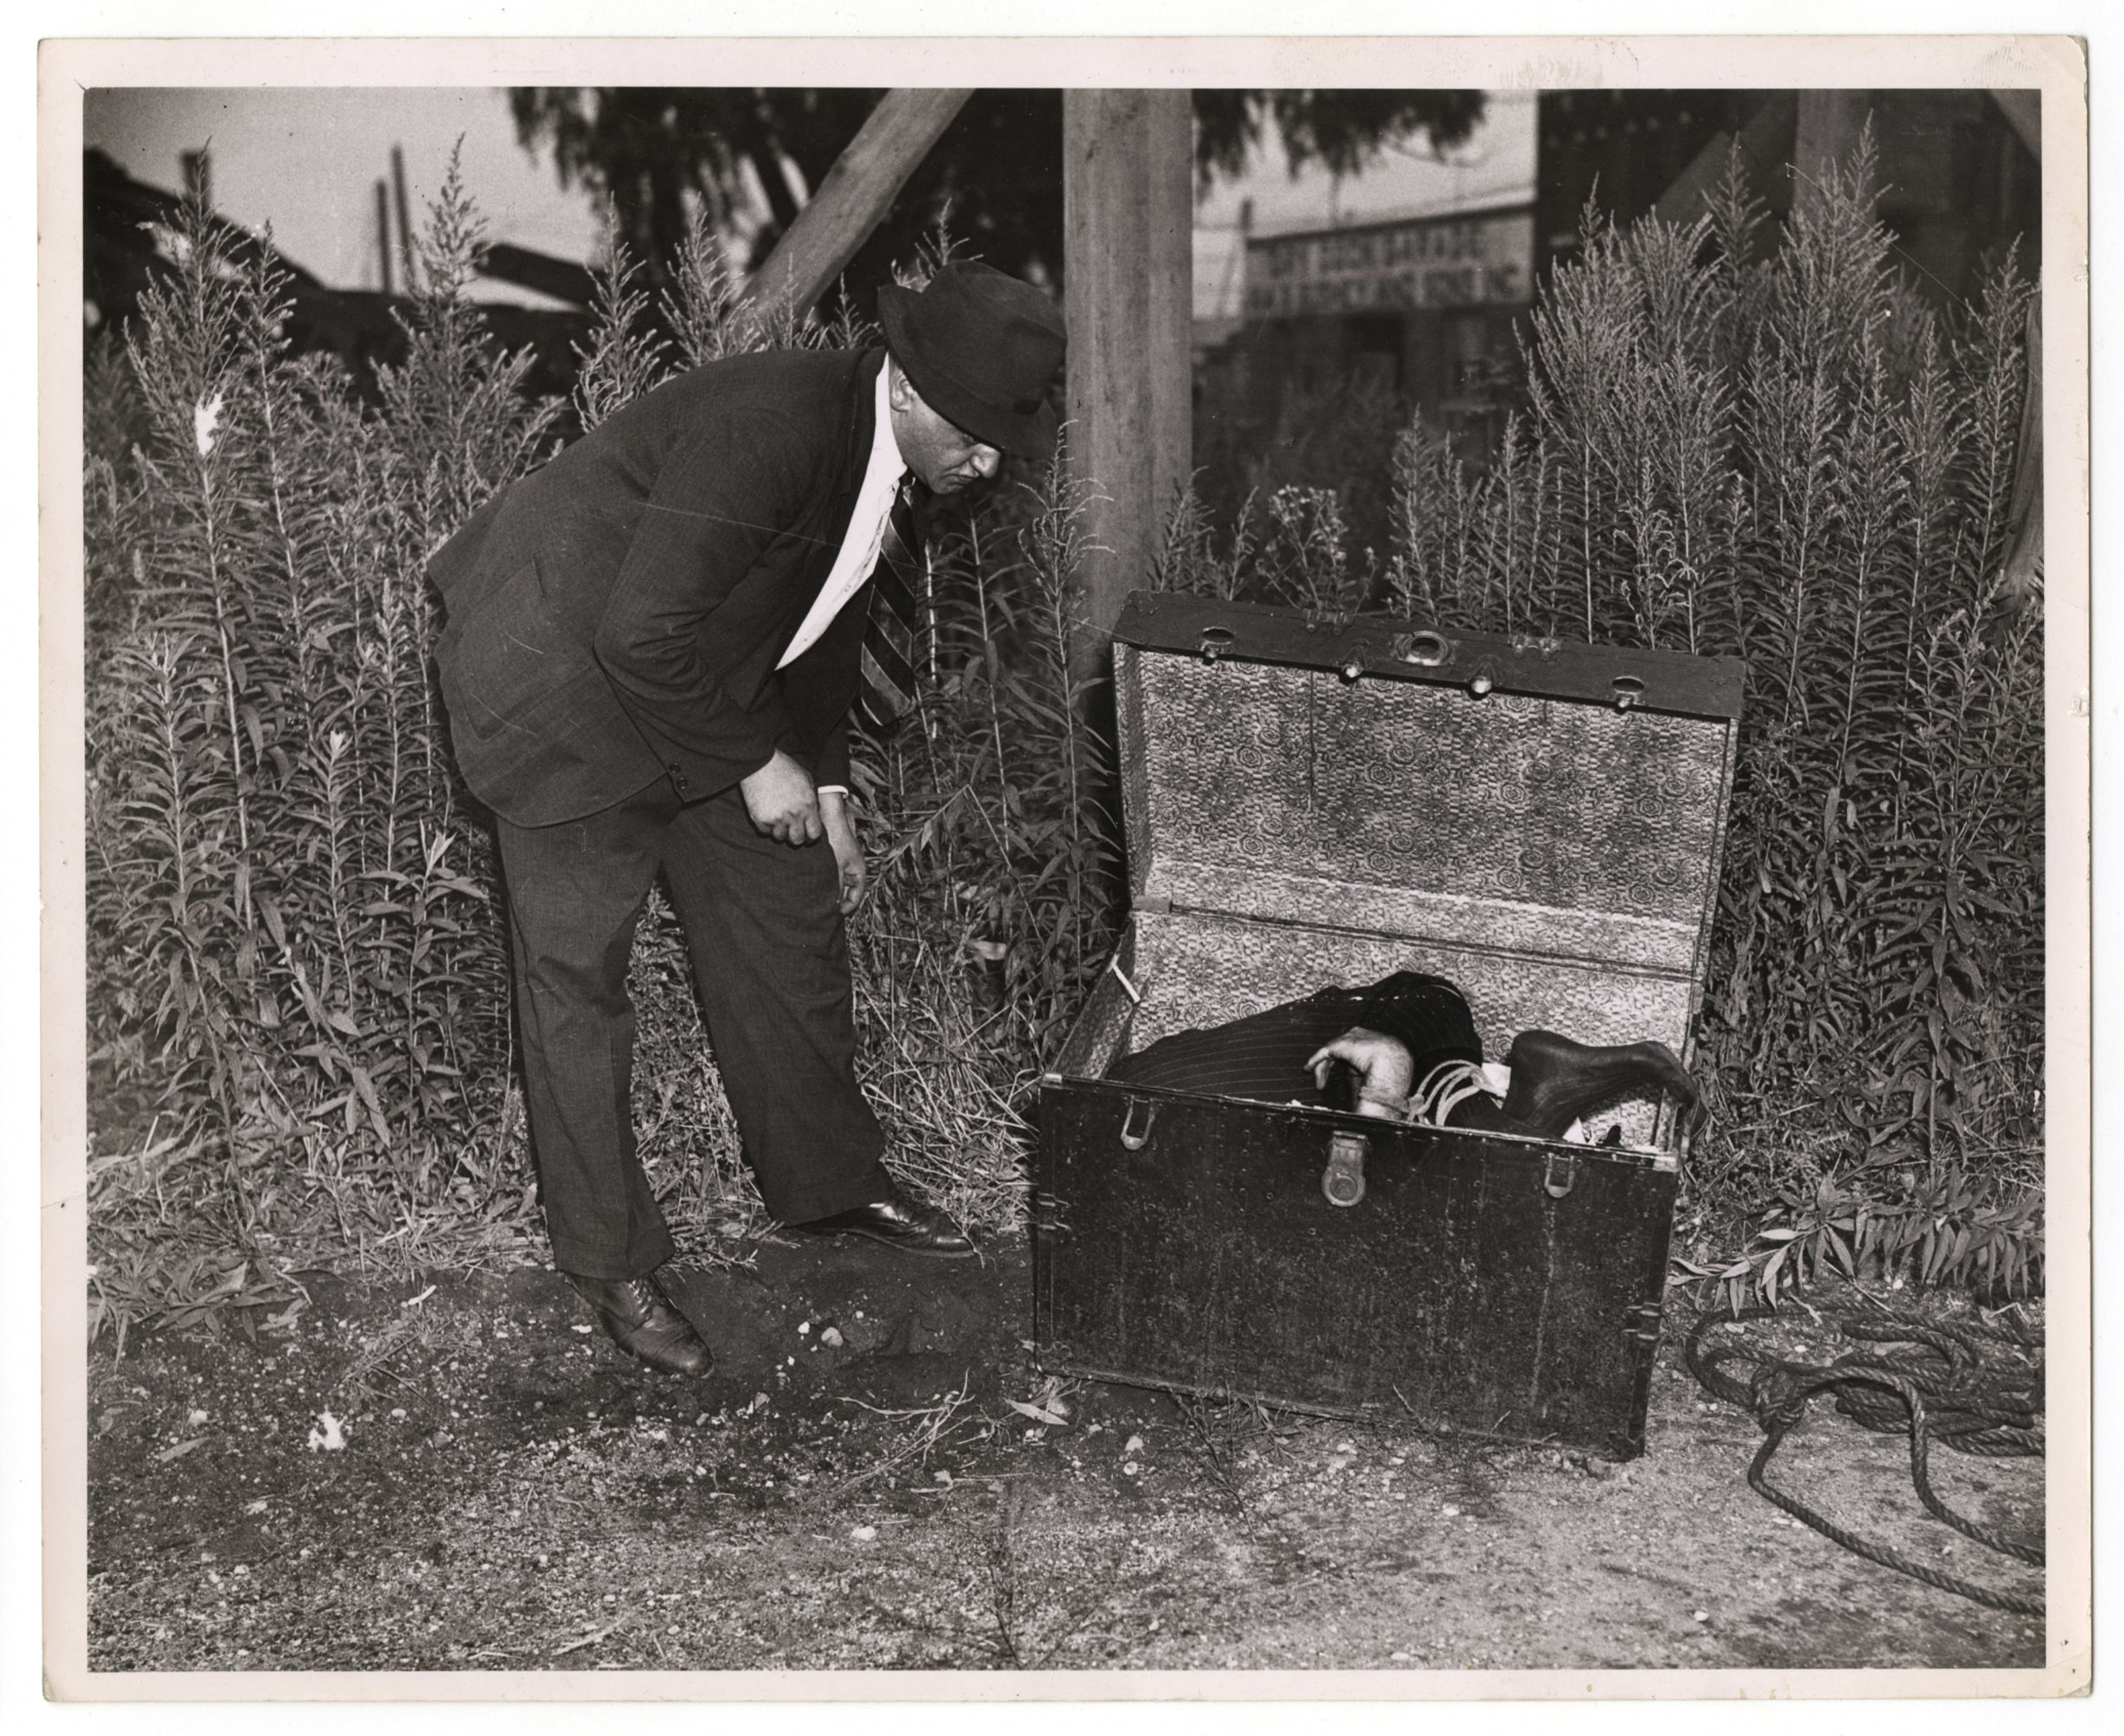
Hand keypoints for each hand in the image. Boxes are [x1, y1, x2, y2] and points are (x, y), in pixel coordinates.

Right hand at [739, 750, 821, 845]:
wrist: (759, 762)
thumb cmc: (784, 767)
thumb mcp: (807, 779)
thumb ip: (813, 798)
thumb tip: (815, 813)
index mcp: (808, 806)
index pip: (814, 834)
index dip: (811, 834)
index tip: (807, 832)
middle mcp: (793, 816)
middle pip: (797, 840)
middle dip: (796, 835)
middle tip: (792, 827)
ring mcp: (776, 819)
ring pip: (780, 837)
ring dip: (780, 830)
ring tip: (778, 817)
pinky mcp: (760, 819)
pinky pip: (765, 831)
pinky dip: (767, 826)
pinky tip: (767, 813)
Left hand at [819, 789, 867, 914]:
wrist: (829, 817)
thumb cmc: (836, 841)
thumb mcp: (836, 866)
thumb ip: (836, 886)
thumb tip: (833, 906)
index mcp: (859, 872)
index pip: (856, 897)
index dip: (846, 908)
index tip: (833, 915)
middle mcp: (852, 870)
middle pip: (847, 892)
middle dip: (836, 901)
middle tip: (822, 911)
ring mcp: (842, 864)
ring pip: (836, 884)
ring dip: (827, 891)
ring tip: (815, 900)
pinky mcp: (831, 859)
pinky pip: (828, 875)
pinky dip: (822, 881)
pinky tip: (811, 885)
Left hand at [1305, 1025, 1415, 1118]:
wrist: (1392, 1063)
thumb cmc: (1391, 1072)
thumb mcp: (1378, 1072)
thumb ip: (1364, 1072)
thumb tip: (1354, 1083)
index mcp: (1375, 1042)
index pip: (1356, 1050)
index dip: (1345, 1063)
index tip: (1345, 1075)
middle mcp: (1362, 1037)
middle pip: (1341, 1050)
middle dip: (1330, 1066)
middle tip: (1322, 1081)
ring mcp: (1352, 1038)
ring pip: (1332, 1052)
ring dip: (1322, 1068)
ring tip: (1318, 1083)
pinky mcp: (1341, 1043)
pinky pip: (1324, 1053)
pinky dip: (1315, 1061)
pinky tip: (1308, 1069)